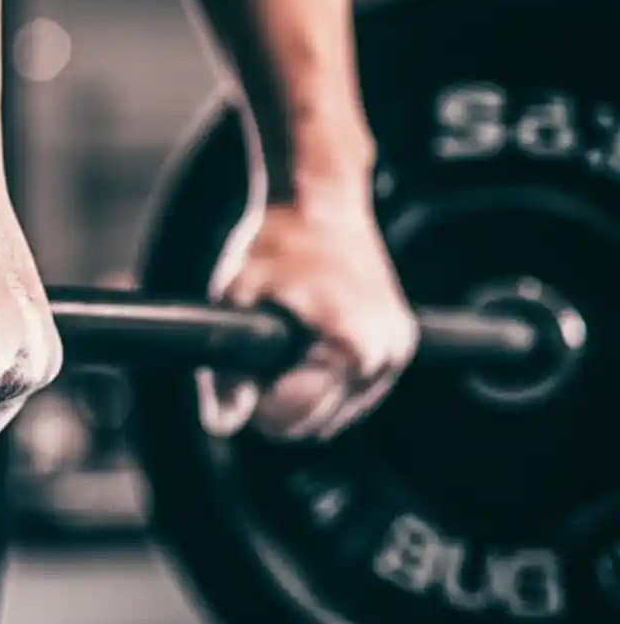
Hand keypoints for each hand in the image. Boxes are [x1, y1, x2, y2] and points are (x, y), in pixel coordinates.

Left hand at [200, 180, 417, 440]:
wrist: (319, 199)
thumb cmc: (277, 242)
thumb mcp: (235, 302)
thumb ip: (225, 370)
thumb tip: (224, 422)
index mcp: (353, 348)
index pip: (291, 417)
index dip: (253, 402)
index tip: (235, 377)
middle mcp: (385, 356)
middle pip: (314, 424)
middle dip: (275, 403)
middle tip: (249, 360)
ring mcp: (397, 353)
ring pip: (333, 415)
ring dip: (300, 397)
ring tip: (276, 345)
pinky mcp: (398, 346)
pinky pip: (351, 393)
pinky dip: (322, 384)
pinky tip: (300, 346)